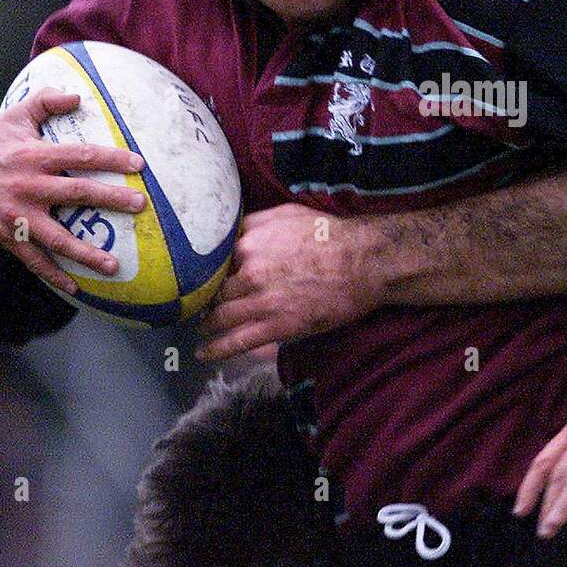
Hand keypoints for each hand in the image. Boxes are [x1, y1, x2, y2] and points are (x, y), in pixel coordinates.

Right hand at [0, 88, 145, 294]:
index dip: (109, 160)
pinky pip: (34, 260)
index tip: (138, 164)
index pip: (79, 156)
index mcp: (34, 156)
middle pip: (75, 193)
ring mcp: (19, 216)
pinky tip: (76, 287)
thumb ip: (46, 102)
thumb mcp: (15, 117)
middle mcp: (29, 186)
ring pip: (56, 237)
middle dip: (110, 200)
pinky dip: (54, 275)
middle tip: (140, 205)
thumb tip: (78, 95)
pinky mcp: (9, 237)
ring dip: (85, 253)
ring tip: (113, 266)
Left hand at [194, 203, 383, 361]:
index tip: (204, 275)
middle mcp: (249, 270)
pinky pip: (237, 341)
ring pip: (220, 316)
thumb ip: (256, 222)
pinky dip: (216, 349)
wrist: (364, 261)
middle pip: (215, 288)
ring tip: (202, 328)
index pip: (215, 258)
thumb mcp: (287, 213)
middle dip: (208, 296)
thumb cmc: (330, 234)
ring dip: (207, 323)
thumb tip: (235, 230)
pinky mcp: (277, 325)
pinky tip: (204, 353)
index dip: (210, 268)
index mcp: (250, 240)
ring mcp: (261, 300)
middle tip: (203, 303)